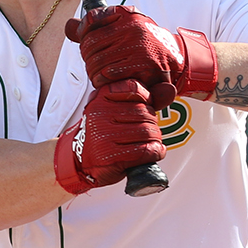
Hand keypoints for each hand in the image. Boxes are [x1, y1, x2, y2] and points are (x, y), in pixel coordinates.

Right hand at [53, 80, 166, 194]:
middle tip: (146, 132)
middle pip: (146, 113)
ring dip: (155, 140)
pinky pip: (146, 151)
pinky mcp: (111, 156)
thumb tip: (169, 89)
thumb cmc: (101, 133)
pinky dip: (155, 152)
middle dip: (152, 124)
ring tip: (148, 143)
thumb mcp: (115, 110)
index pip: (135, 88)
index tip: (143, 109)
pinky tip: (151, 153)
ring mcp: (104, 135)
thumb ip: (143, 99)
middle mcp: (100, 114)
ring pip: (148, 132)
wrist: (77, 159)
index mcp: (100, 97)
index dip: (146, 100)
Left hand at [65, 6, 216, 105]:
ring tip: (98, 76)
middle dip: (87, 58)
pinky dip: (103, 81)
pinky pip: (110, 74)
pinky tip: (106, 83)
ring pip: (97, 62)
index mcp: (127, 14)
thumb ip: (93, 28)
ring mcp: (139, 46)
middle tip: (93, 66)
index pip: (92, 20)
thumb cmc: (144, 43)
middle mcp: (133, 27)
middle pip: (90, 45)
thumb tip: (69, 27)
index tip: (86, 41)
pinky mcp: (144, 66)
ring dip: (93, 73)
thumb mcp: (122, 28)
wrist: (176, 57)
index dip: (83, 34)